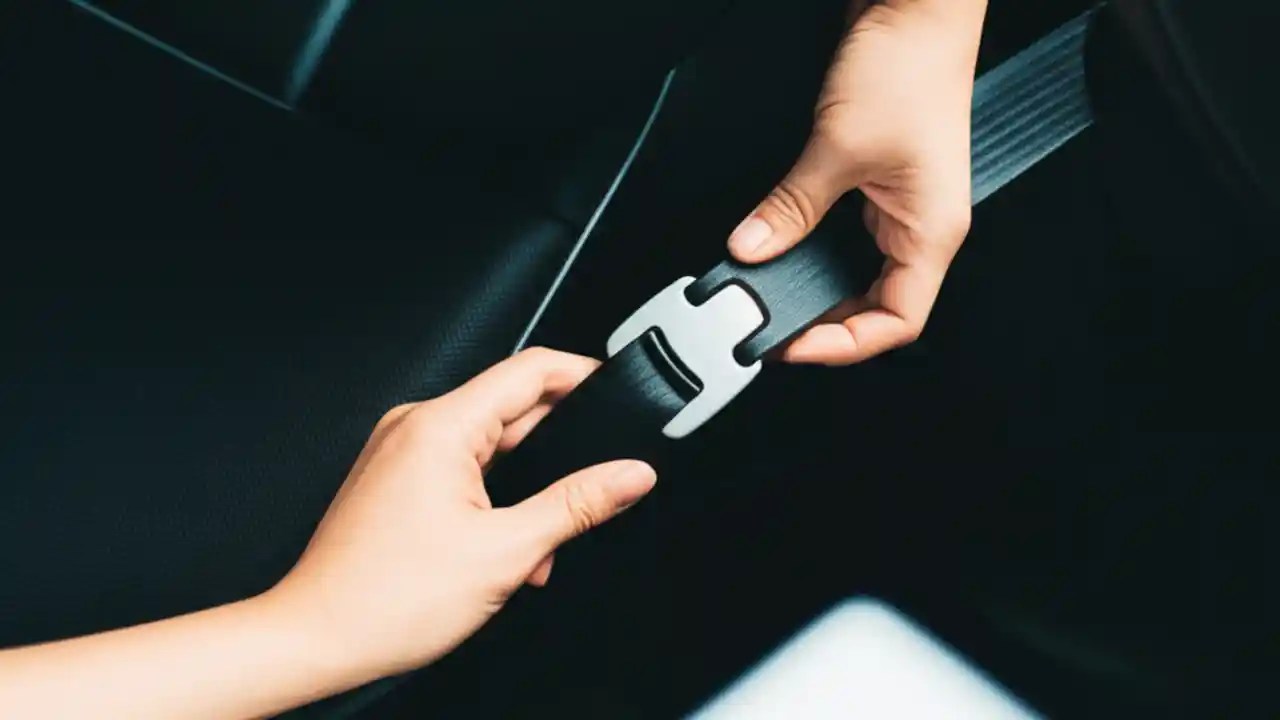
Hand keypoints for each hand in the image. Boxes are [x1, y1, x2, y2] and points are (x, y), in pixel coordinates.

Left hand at [269, 348, 656, 681]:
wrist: (316, 639)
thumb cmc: (386, 600)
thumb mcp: (506, 551)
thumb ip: (578, 504)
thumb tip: (630, 475)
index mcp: (441, 426)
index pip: (530, 370)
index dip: (583, 374)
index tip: (618, 390)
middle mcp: (414, 426)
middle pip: (512, 410)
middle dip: (557, 454)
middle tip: (587, 495)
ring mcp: (400, 451)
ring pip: (489, 447)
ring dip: (525, 488)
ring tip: (533, 546)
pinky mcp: (394, 478)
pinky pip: (460, 468)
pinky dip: (492, 500)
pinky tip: (501, 548)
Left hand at [728, 0, 985, 364]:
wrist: (916, 5)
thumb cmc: (910, 64)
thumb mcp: (839, 144)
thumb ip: (791, 206)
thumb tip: (750, 247)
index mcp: (932, 231)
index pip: (898, 322)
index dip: (845, 345)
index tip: (793, 346)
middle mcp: (922, 225)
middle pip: (875, 304)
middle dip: (822, 322)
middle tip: (769, 326)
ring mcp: (900, 204)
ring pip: (857, 272)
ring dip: (814, 286)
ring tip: (769, 296)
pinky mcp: (877, 180)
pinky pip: (844, 235)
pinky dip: (810, 248)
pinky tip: (780, 248)